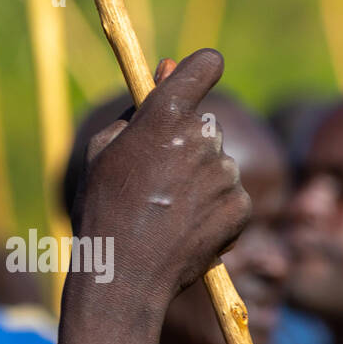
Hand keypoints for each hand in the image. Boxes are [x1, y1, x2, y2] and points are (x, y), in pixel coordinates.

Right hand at [72, 49, 249, 304]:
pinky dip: (216, 212)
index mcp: (163, 115)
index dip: (201, 70)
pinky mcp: (240, 207)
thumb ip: (138, 107)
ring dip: (201, 182)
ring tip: (168, 213)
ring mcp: (223, 173)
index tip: (199, 77)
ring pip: (219, 165)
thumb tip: (167, 66)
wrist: (122, 278)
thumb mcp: (104, 152)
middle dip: (189, 144)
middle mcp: (199, 137)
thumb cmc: (103, 212)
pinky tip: (186, 231)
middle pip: (206, 125)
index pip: (205, 65)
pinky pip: (232, 198)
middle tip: (158, 182)